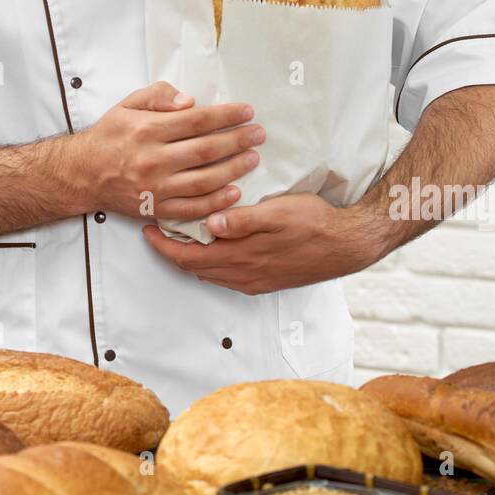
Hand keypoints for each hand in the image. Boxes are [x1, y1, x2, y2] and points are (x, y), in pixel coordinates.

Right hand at [71, 80, 265, 222]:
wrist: (82, 173)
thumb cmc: (109, 136)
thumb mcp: (128, 105)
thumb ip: (158, 96)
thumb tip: (189, 101)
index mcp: (148, 130)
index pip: (197, 120)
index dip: (226, 115)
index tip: (247, 111)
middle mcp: (154, 159)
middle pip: (207, 150)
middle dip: (238, 140)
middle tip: (258, 134)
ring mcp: (156, 187)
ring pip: (204, 180)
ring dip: (234, 170)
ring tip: (253, 159)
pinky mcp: (156, 208)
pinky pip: (193, 208)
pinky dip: (216, 202)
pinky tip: (235, 192)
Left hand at [141, 193, 376, 293]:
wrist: (347, 245)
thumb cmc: (314, 223)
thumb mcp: (278, 212)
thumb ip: (243, 220)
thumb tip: (209, 223)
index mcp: (241, 257)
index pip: (188, 256)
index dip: (163, 244)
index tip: (147, 228)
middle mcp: (243, 275)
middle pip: (193, 267)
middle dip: (171, 250)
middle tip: (156, 228)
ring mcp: (254, 281)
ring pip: (208, 272)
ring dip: (190, 256)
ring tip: (178, 234)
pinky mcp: (264, 281)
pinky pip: (226, 276)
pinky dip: (210, 262)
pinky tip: (212, 246)